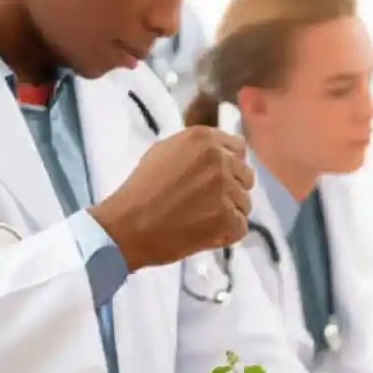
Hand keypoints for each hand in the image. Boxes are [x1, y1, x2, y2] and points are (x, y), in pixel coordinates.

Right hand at [91, 126, 254, 270]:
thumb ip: (196, 149)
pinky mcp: (227, 217)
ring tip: (201, 220)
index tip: (218, 179)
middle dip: (231, 190)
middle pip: (245, 176)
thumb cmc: (140, 189)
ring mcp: (225, 188)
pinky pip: (240, 226)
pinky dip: (226, 234)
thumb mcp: (164, 151)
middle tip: (207, 204)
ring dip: (228, 213)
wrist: (128, 225)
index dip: (230, 166)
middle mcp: (219, 159)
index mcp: (204, 139)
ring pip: (244, 203)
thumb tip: (221, 152)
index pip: (238, 148)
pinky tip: (206, 233)